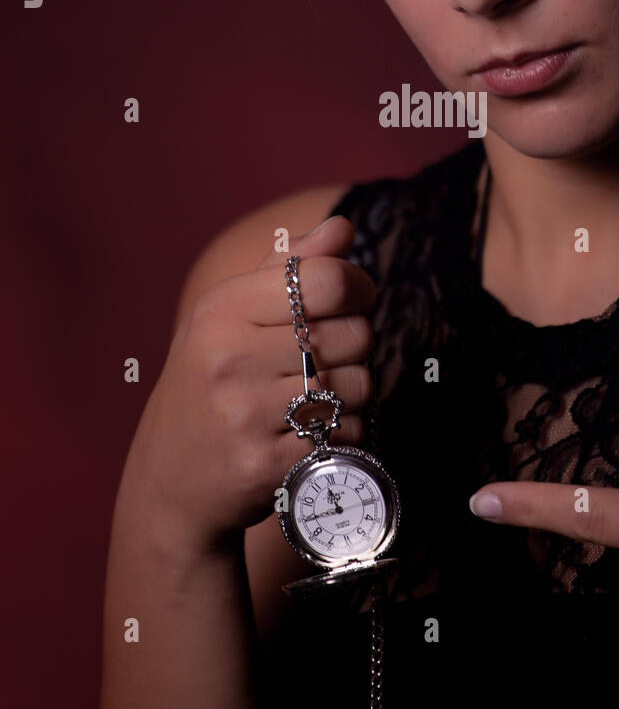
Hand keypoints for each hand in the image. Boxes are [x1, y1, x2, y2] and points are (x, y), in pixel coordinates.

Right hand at [115, 216, 375, 555]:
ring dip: (353, 392)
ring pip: (358, 385)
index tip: (353, 299)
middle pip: (353, 333)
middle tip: (325, 358)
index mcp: (222, 309)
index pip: (328, 279)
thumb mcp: (230, 315)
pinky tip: (310, 432)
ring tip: (314, 397)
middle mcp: (231, 357)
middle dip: (355, 344)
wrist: (170, 481)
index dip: (358, 286)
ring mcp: (247, 413)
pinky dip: (344, 433)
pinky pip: (347, 432)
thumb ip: (289, 268)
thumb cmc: (209, 384)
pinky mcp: (267, 463)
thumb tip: (342, 228)